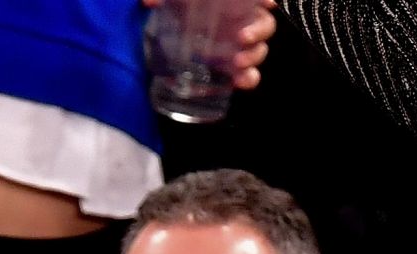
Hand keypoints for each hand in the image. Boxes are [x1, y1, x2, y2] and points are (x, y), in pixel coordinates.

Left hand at [143, 0, 276, 88]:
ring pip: (258, 50)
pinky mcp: (228, 67)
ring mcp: (236, 46)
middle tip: (243, 37)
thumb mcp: (175, 0)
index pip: (258, 0)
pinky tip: (241, 82)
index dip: (266, 0)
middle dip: (259, 31)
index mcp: (232, 3)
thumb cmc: (179, 8)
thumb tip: (148, 3)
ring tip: (238, 63)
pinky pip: (246, 74)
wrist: (170, 29)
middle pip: (264, 24)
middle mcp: (239, 22)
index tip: (267, 3)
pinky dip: (248, 78)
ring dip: (254, 56)